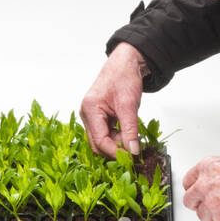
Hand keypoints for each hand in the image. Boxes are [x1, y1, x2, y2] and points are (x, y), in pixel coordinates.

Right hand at [80, 42, 148, 157]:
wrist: (126, 63)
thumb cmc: (124, 77)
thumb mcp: (129, 106)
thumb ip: (130, 130)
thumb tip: (133, 150)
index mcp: (90, 109)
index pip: (100, 140)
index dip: (115, 151)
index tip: (131, 157)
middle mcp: (87, 113)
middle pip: (97, 143)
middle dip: (114, 149)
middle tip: (133, 152)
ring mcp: (92, 115)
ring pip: (101, 139)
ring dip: (116, 143)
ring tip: (133, 140)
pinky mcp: (98, 116)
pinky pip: (105, 133)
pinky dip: (117, 137)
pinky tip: (128, 135)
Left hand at [182, 156, 219, 220]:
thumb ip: (217, 173)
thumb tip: (217, 179)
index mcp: (206, 168)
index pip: (188, 181)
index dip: (193, 188)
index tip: (195, 192)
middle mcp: (204, 186)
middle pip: (189, 200)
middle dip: (197, 204)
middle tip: (207, 205)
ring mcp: (210, 203)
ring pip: (202, 216)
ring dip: (212, 216)